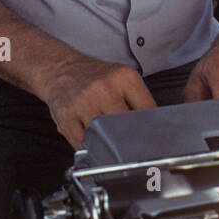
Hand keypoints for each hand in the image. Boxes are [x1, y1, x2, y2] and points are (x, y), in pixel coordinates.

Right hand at [38, 55, 156, 148]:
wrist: (62, 70)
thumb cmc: (96, 78)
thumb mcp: (123, 79)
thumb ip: (139, 101)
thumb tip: (157, 129)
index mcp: (124, 77)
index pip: (147, 111)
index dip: (151, 129)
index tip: (152, 139)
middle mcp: (103, 87)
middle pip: (126, 127)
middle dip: (130, 141)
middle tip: (132, 148)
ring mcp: (83, 102)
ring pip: (104, 137)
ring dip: (108, 147)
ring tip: (110, 144)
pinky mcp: (66, 116)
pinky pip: (83, 144)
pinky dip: (90, 149)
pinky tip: (92, 142)